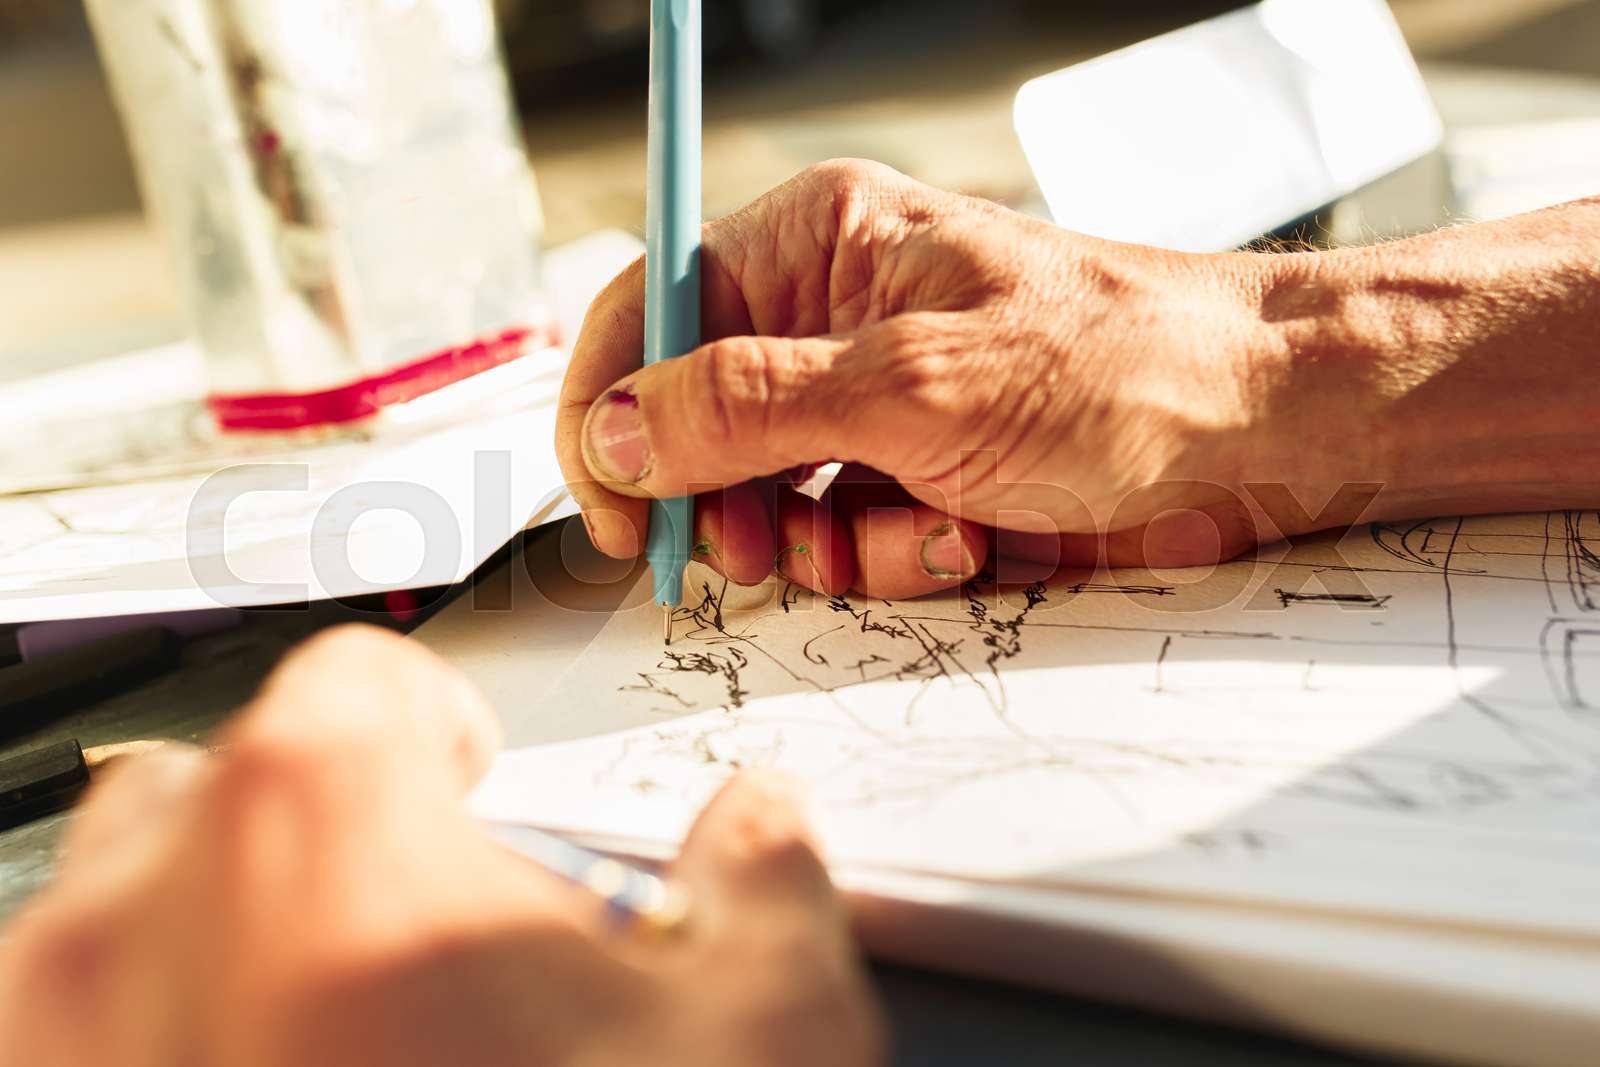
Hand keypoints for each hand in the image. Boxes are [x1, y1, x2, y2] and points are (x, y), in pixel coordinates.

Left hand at [0, 627, 883, 1066]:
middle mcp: (138, 940)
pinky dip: (158, 1054)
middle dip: (317, 825)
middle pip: (210, 785)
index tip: (476, 782)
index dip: (442, 723)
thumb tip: (761, 824)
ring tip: (348, 1038)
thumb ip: (767, 876)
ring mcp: (56, 1066)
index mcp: (320, 838)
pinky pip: (70, 1053)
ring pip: (109, 923)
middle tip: (426, 928)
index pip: (362, 683)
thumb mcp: (765, 1035)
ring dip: (215, 939)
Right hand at [556, 158, 1307, 598]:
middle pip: (696, 421)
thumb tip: (617, 429)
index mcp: (818, 246)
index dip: (611, 407)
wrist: (1255, 437)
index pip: (653, 309)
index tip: (611, 501)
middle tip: (757, 546)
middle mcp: (832, 321)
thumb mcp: (913, 384)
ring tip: (911, 529)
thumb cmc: (1116, 365)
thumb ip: (749, 407)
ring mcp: (873, 407)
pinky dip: (890, 558)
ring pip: (768, 498)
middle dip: (728, 497)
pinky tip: (964, 538)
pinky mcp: (915, 479)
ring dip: (825, 540)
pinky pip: (843, 539)